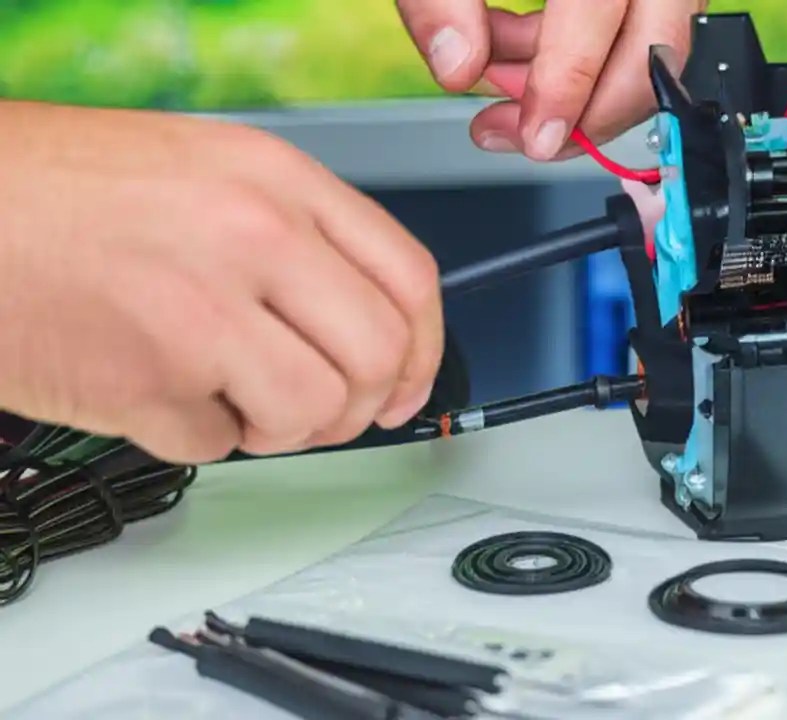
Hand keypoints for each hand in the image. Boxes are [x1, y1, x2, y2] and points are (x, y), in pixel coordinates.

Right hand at [0, 102, 442, 463]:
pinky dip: (194, 434)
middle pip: (378, 356)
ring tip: (231, 397)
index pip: (410, 279)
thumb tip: (366, 315)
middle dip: (359, 402)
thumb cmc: (61, 189)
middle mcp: (253, 238)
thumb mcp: (206, 171)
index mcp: (277, 181)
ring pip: (315, 412)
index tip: (404, 383)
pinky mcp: (146, 383)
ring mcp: (202, 313)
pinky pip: (217, 444)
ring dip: (283, 428)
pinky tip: (155, 386)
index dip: (424, 348)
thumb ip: (296, 233)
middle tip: (319, 406)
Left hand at [397, 0, 707, 160]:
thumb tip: (456, 67)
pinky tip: (515, 50)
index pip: (601, 6)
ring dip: (580, 84)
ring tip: (495, 76)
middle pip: (657, 40)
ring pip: (650, 40)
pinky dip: (577, 54)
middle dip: (596, 108)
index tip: (537, 134)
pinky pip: (631, 23)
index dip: (572, 81)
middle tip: (532, 135)